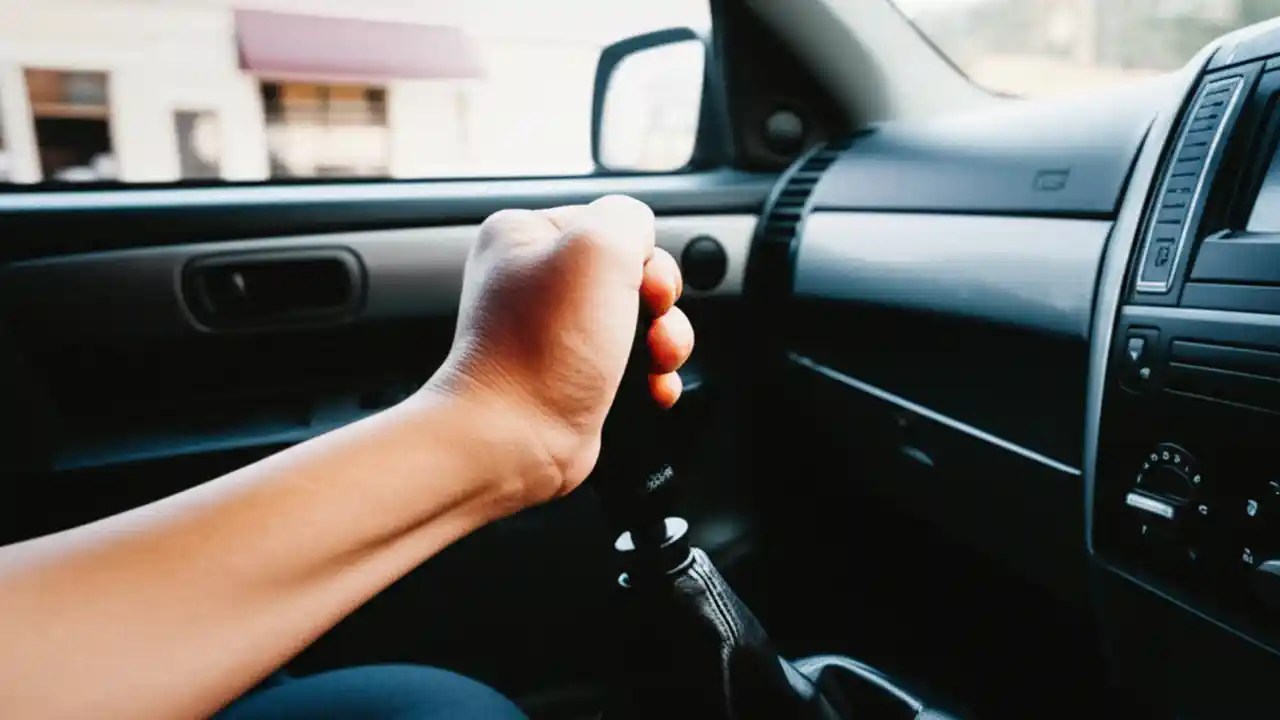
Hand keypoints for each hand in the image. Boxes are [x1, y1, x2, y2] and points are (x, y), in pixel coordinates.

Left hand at [424, 195, 693, 506]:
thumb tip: (641, 240)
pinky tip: (653, 390)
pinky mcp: (571, 376)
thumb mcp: (598, 247)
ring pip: (639, 321)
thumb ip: (629, 219)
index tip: (645, 286)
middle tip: (653, 325)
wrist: (513, 439)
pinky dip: (652, 376)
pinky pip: (630, 364)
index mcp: (525, 235)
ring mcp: (552, 332)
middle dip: (661, 303)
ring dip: (665, 341)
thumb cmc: (543, 349)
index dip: (644, 254)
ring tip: (658, 363)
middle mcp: (534, 280)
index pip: (612, 223)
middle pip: (632, 272)